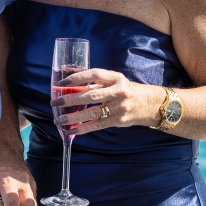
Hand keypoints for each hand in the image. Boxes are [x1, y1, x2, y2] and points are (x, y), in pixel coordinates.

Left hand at [51, 68, 165, 134]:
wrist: (149, 104)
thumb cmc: (128, 90)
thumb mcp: (116, 81)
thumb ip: (98, 83)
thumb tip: (72, 87)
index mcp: (116, 78)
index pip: (95, 75)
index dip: (78, 78)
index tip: (62, 83)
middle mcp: (119, 92)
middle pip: (92, 95)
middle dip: (71, 99)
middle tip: (56, 102)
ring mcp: (119, 107)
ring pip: (93, 113)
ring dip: (74, 117)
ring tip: (60, 119)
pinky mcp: (119, 120)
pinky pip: (98, 125)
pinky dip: (84, 128)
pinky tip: (72, 130)